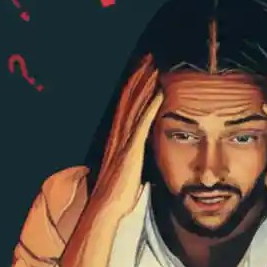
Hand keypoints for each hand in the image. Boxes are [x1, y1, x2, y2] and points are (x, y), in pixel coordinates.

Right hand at [89, 54, 161, 219]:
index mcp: (119, 140)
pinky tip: (159, 93)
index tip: (142, 72)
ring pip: (134, 107)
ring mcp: (124, 141)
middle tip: (148, 59)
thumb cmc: (118, 195)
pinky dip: (151, 107)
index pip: (126, 107)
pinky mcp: (132, 150)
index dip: (133, 89)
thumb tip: (142, 164)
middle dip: (138, 79)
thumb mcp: (128, 173)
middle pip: (128, 100)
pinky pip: (142, 123)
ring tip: (154, 67)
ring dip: (144, 86)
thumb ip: (133, 162)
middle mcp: (119, 135)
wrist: (107, 207)